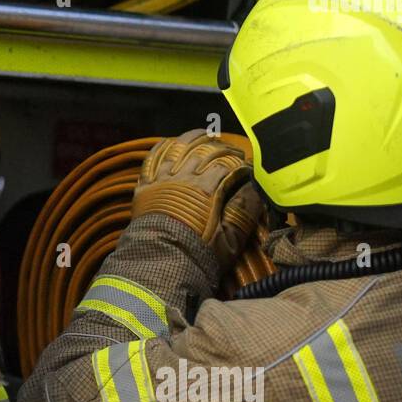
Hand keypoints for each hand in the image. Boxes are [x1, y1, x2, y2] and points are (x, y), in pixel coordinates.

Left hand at [132, 129, 263, 269]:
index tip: (248, 166)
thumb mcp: (230, 240)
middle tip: (232, 151)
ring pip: (179, 148)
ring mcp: (162, 180)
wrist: (158, 265)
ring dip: (194, 139)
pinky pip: (152, 158)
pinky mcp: (145, 186)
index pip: (227, 164)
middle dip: (222, 148)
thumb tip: (257, 187)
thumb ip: (245, 211)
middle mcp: (183, 179)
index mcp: (207, 190)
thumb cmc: (198, 255)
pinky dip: (163, 147)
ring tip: (206, 135)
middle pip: (205, 151)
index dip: (240, 162)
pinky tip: (171, 142)